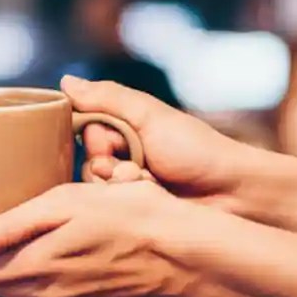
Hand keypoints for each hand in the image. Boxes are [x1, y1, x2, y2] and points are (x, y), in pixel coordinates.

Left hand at [0, 180, 210, 296]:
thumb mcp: (71, 202)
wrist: (189, 255)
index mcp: (35, 253)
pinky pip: (30, 290)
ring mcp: (64, 294)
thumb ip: (15, 220)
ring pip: (1, 288)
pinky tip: (10, 261)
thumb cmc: (137, 214)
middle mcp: (43, 281)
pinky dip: (4, 277)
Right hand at [62, 75, 258, 211]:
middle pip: (85, 161)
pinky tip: (150, 199)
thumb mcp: (150, 115)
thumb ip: (108, 98)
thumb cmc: (196, 149)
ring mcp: (128, 188)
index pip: (84, 130)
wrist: (231, 193)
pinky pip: (108, 211)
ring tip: (147, 182)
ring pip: (94, 188)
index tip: (110, 144)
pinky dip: (127, 202)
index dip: (93, 138)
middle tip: (132, 166)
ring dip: (118, 185)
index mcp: (126, 129)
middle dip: (106, 165)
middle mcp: (123, 157)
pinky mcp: (133, 214)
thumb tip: (65, 82)